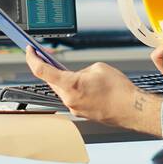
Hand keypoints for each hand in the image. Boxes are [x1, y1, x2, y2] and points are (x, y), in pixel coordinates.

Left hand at [24, 49, 162, 136]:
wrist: (132, 109)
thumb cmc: (119, 90)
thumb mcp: (98, 68)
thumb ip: (81, 70)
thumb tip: (77, 75)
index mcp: (70, 85)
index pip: (42, 71)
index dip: (32, 59)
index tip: (30, 51)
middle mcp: (69, 99)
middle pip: (51, 81)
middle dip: (50, 69)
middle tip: (50, 58)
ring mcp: (75, 108)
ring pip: (62, 90)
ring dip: (65, 80)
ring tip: (78, 73)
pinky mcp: (82, 113)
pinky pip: (73, 97)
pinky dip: (75, 89)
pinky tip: (87, 85)